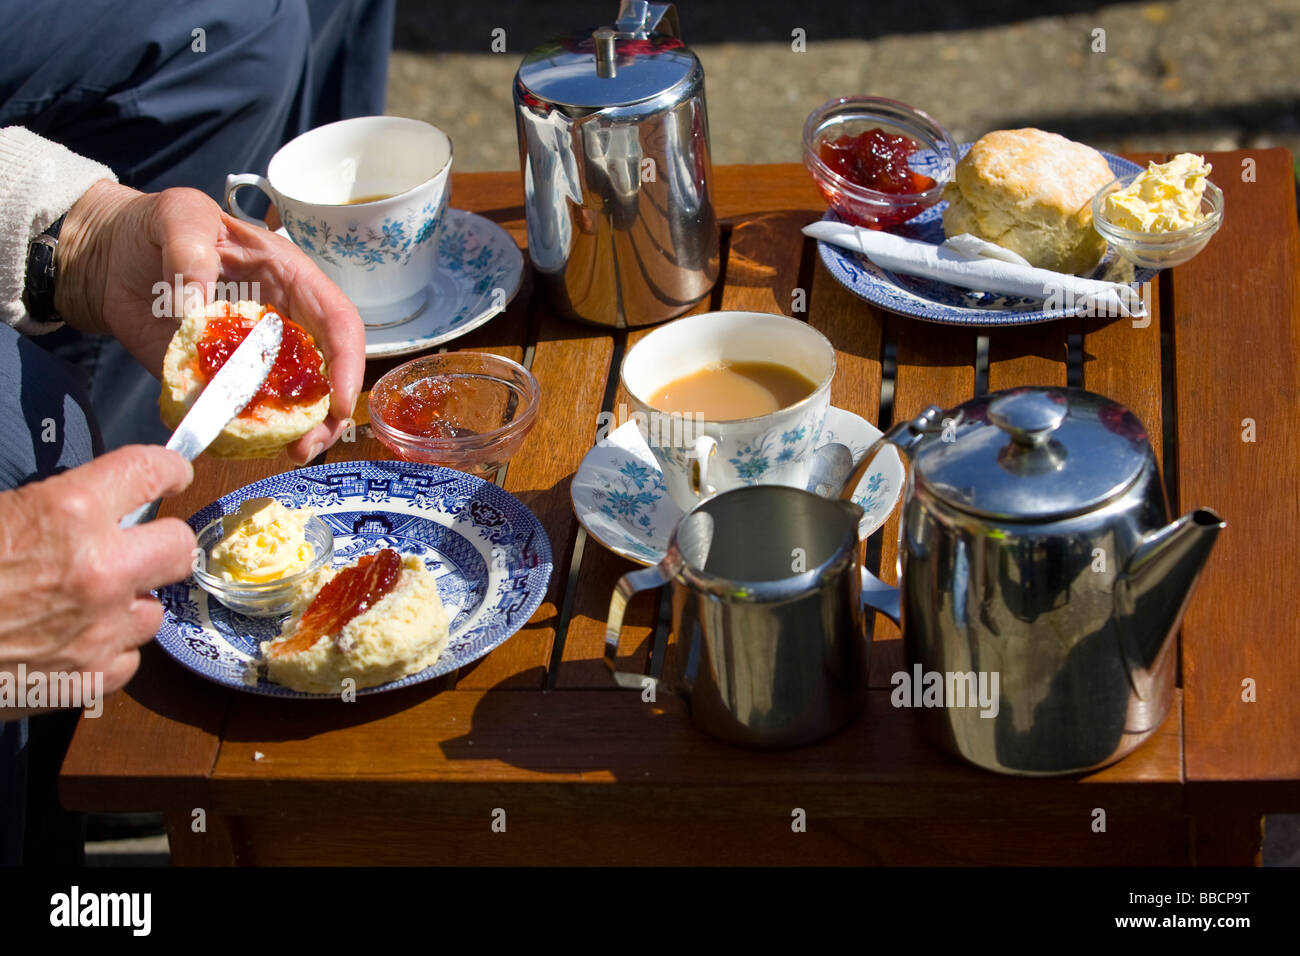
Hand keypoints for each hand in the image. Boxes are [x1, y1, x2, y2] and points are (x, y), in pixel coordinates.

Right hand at [0, 446, 194, 717]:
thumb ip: (55, 506)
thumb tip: (88, 507)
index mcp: (71, 510)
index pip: (152, 471)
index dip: (167, 471)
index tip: (171, 476)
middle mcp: (101, 568)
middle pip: (180, 547)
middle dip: (161, 544)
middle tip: (137, 548)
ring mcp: (101, 628)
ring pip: (153, 609)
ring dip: (127, 605)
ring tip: (82, 605)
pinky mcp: (91, 678)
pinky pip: (127, 658)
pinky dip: (105, 651)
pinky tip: (69, 642)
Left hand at [54, 182, 364, 463]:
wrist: (109, 257)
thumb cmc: (156, 226)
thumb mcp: (180, 216)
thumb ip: (192, 251)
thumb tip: (198, 306)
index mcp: (290, 280)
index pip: (337, 322)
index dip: (346, 361)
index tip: (338, 400)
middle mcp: (284, 323)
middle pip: (326, 372)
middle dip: (328, 413)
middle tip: (309, 444)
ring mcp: (254, 355)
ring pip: (293, 399)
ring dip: (298, 431)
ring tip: (288, 454)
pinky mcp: (221, 379)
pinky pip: (244, 410)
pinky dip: (249, 433)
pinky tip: (242, 447)